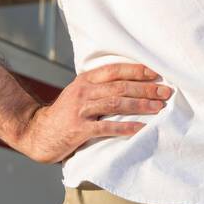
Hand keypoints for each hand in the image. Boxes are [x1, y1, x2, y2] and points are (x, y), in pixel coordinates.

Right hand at [15, 62, 173, 164]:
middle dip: (146, 88)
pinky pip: (106, 127)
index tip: (157, 73)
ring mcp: (80, 110)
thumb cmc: (65, 114)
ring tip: (159, 108)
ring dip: (141, 105)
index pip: (114, 70)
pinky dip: (125, 127)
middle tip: (166, 92)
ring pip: (116, 104)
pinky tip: (141, 128)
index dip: (137, 70)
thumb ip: (99, 88)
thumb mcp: (79, 94)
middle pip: (120, 86)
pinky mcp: (78, 129)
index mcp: (85, 80)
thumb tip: (132, 84)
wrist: (37, 133)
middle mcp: (83, 91)